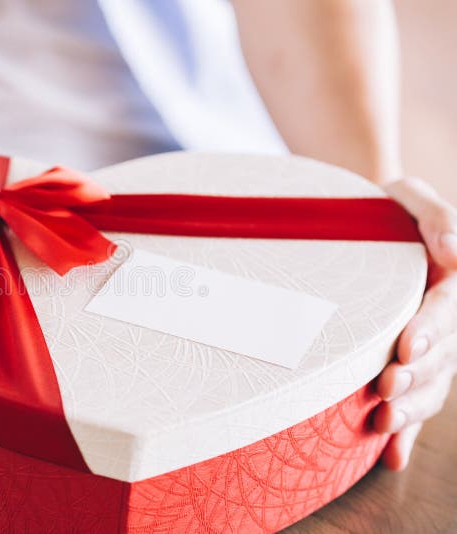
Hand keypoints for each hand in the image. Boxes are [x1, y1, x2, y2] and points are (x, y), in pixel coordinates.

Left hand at [375, 177, 456, 469]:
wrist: (367, 228)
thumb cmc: (384, 209)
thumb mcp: (408, 197)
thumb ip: (435, 217)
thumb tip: (453, 251)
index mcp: (449, 281)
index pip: (448, 308)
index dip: (431, 329)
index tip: (405, 346)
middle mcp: (446, 320)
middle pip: (441, 355)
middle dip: (414, 376)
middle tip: (382, 389)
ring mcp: (433, 348)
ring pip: (433, 385)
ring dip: (411, 409)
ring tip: (381, 423)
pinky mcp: (410, 365)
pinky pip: (416, 401)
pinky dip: (406, 432)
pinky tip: (391, 456)